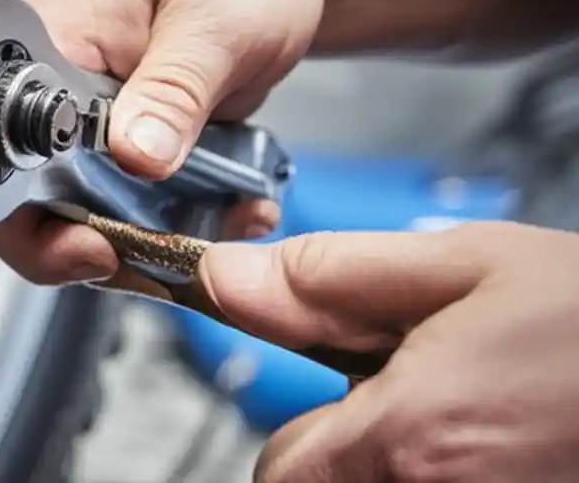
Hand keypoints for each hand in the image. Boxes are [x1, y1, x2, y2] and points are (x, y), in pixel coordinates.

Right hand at [0, 0, 324, 286]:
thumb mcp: (216, 25)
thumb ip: (173, 92)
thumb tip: (133, 157)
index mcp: (49, 33)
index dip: (28, 210)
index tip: (91, 242)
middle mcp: (55, 78)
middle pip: (26, 193)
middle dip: (85, 240)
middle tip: (141, 258)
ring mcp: (86, 114)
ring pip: (80, 208)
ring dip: (141, 237)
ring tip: (206, 236)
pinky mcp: (124, 140)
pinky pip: (128, 202)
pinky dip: (172, 223)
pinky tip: (225, 213)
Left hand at [199, 222, 578, 482]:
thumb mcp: (463, 266)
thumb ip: (328, 278)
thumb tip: (228, 280)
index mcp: (409, 437)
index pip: (280, 471)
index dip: (301, 432)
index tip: (340, 400)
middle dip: (348, 457)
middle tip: (418, 406)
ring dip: (398, 468)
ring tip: (471, 422)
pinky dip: (443, 476)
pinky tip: (499, 446)